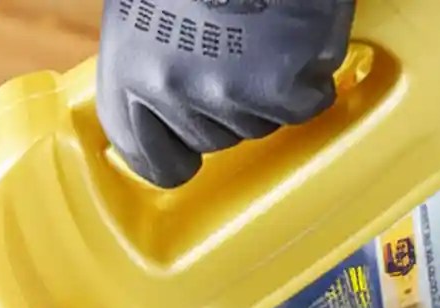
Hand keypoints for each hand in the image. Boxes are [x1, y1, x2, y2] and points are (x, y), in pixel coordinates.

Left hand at [97, 0, 356, 187]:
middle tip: (239, 48)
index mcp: (126, 74)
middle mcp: (168, 91)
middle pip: (214, 141)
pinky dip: (313, 73)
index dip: (176, 153)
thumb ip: (150, 68)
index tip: (190, 148)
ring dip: (272, 85)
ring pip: (261, 124)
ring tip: (265, 30)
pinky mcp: (277, 84)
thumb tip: (163, 118)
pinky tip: (299, 36)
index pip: (148, 159)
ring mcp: (223, 91)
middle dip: (231, 104)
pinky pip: (306, 104)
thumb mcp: (143, 16)